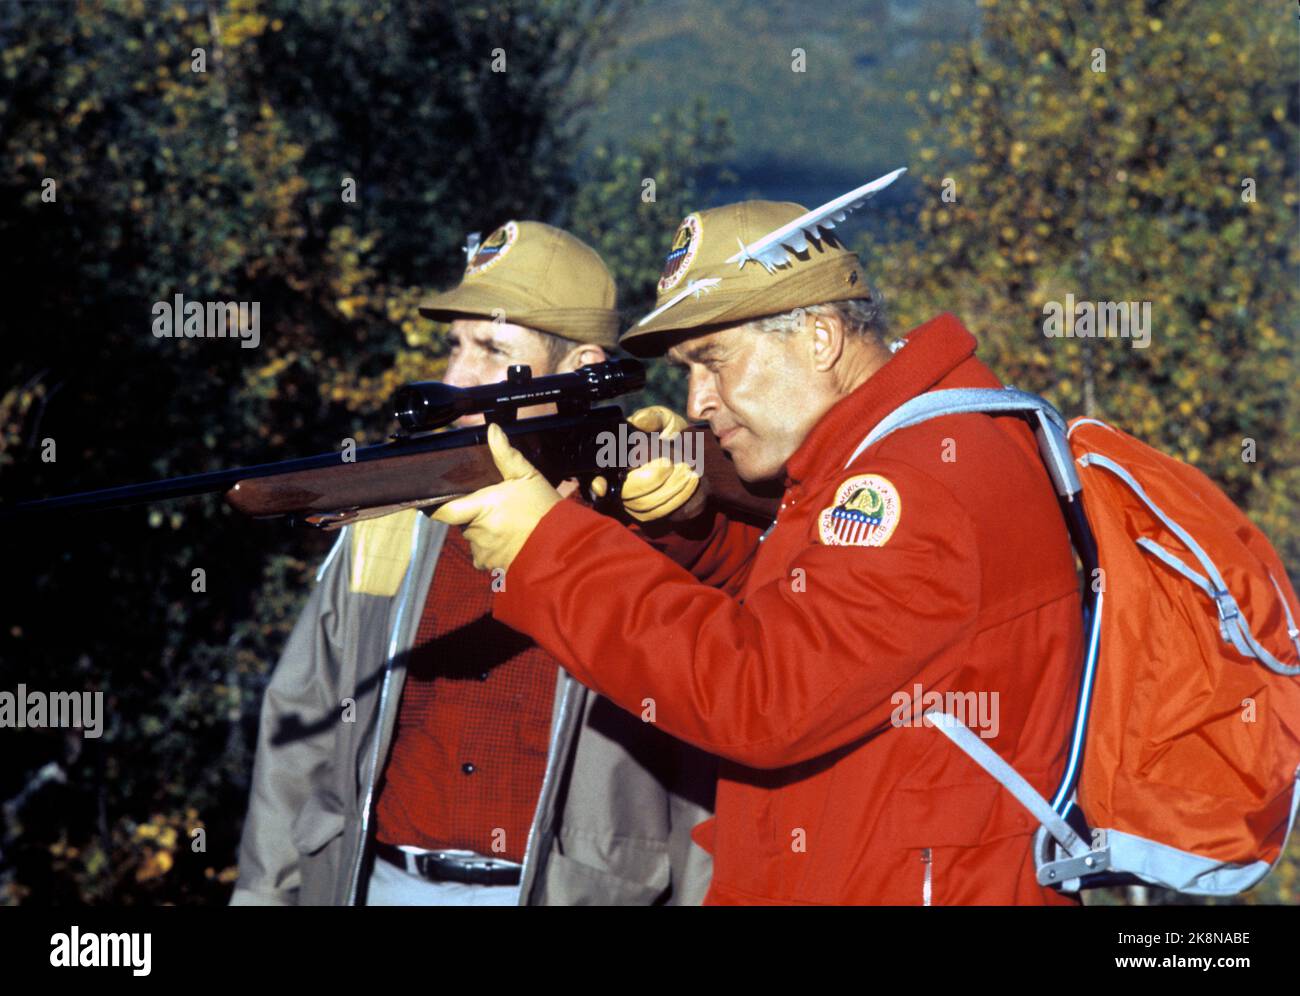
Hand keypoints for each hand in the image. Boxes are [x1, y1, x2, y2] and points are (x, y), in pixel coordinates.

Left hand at [432, 422, 561, 571]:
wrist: (563, 547)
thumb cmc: (545, 511)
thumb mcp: (528, 477)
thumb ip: (506, 455)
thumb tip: (493, 430)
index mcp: (482, 508)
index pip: (444, 511)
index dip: (440, 506)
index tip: (444, 502)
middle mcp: (478, 532)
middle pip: (463, 522)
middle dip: (475, 515)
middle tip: (498, 508)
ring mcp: (483, 551)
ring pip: (474, 538)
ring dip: (484, 532)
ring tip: (508, 525)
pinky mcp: (491, 566)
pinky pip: (483, 555)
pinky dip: (492, 549)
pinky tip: (510, 541)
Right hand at [593, 405, 703, 522]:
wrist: (697, 460)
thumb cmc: (675, 437)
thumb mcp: (666, 421)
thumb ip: (652, 418)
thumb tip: (637, 421)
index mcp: (617, 459)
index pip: (597, 478)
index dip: (597, 484)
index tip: (602, 486)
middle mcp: (620, 484)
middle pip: (627, 491)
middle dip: (651, 477)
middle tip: (670, 462)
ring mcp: (632, 502)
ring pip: (643, 504)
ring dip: (668, 486)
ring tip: (685, 469)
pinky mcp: (648, 515)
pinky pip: (657, 512)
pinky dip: (675, 497)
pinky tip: (688, 482)